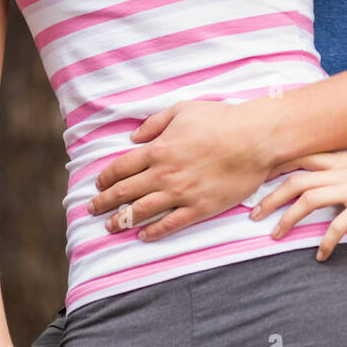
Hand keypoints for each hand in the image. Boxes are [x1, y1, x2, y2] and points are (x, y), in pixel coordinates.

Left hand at [89, 98, 275, 241]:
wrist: (254, 139)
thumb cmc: (220, 120)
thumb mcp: (183, 110)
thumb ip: (154, 123)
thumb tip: (134, 136)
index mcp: (158, 149)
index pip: (121, 168)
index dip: (106, 179)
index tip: (98, 185)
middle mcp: (164, 174)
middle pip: (125, 192)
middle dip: (105, 202)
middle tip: (92, 210)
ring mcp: (181, 193)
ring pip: (142, 211)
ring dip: (122, 220)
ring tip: (110, 227)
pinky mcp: (199, 208)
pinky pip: (170, 224)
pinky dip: (153, 232)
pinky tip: (142, 236)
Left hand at [251, 150, 346, 260]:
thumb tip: (331, 175)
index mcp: (339, 160)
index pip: (298, 159)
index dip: (274, 170)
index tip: (255, 184)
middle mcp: (341, 171)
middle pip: (295, 180)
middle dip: (270, 197)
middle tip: (253, 215)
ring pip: (309, 198)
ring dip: (288, 218)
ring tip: (275, 235)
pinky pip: (339, 224)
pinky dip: (327, 241)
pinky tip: (321, 255)